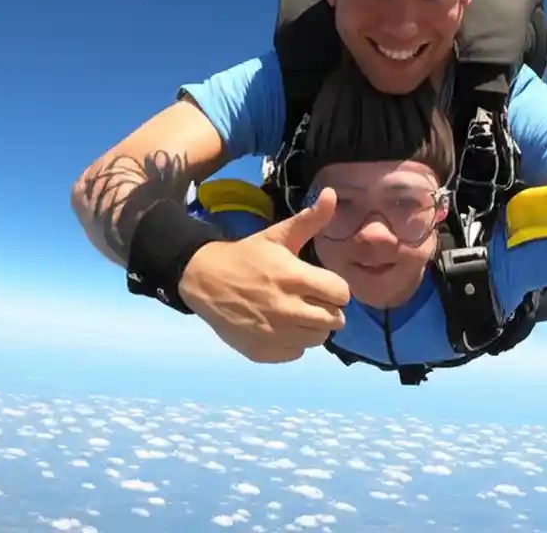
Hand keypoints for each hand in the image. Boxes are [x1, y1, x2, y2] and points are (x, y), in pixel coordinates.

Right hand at [179, 188, 350, 362]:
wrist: (204, 280)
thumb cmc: (247, 256)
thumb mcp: (278, 235)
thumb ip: (310, 219)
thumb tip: (332, 193)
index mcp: (295, 278)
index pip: (342, 294)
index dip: (336, 289)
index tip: (323, 285)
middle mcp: (288, 309)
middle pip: (335, 320)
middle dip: (328, 309)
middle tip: (311, 300)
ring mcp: (275, 334)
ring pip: (318, 339)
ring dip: (312, 327)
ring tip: (298, 313)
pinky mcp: (263, 351)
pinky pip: (296, 353)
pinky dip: (293, 342)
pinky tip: (281, 327)